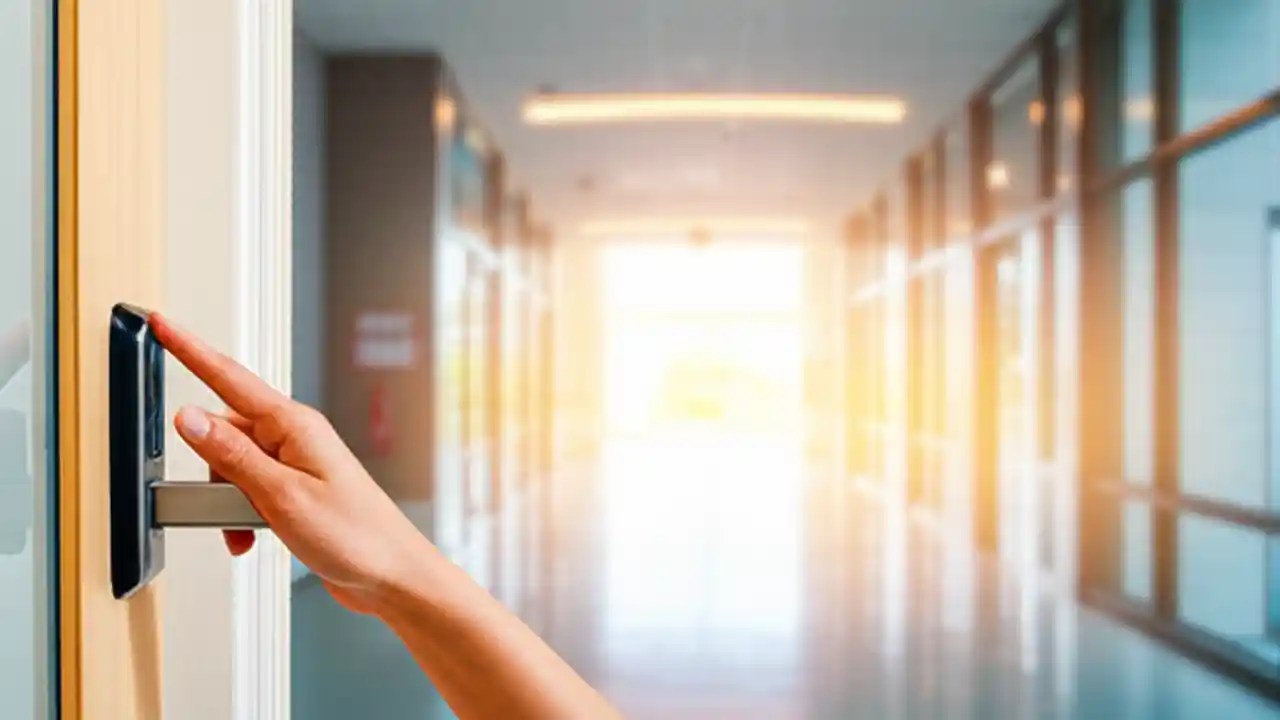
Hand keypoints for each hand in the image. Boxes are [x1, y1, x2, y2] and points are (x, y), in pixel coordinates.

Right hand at [151, 313, 435, 613]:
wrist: (390, 575)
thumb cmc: (355, 535)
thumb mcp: (281, 495)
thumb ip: (232, 455)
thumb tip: (189, 417)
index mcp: (294, 425)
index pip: (228, 377)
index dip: (189, 349)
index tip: (161, 323)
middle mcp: (294, 437)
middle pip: (223, 432)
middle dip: (211, 473)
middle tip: (224, 507)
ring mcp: (295, 463)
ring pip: (231, 467)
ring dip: (226, 502)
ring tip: (246, 531)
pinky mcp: (294, 489)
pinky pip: (248, 490)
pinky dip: (240, 515)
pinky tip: (251, 537)